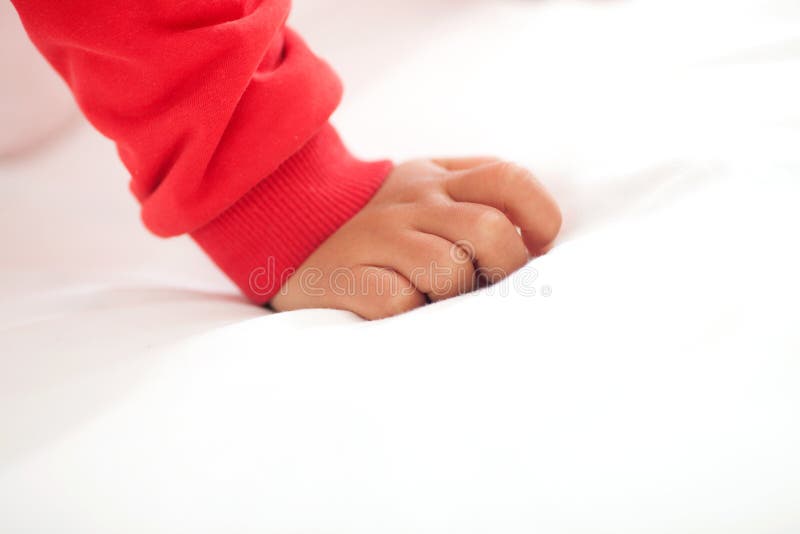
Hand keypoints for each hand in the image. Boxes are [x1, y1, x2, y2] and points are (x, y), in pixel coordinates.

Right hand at [270, 158, 561, 318]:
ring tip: (432, 299)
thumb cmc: (380, 231)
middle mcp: (408, 201)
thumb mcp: (424, 198)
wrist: (286, 234)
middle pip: (488, 230)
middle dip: (502, 269)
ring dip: (450, 297)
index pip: (508, 178)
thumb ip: (477, 204)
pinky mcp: (343, 275)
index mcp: (436, 179)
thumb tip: (537, 253)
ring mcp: (375, 236)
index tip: (535, 248)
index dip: (539, 216)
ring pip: (448, 271)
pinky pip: (399, 302)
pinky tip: (395, 310)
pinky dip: (408, 316)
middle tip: (486, 286)